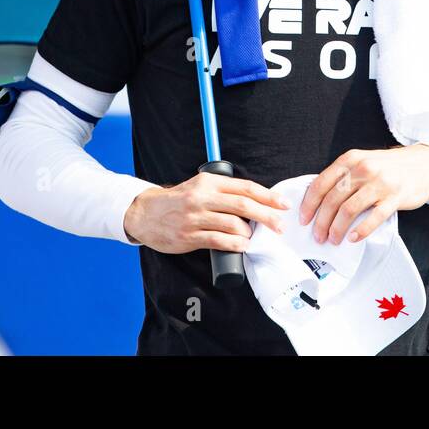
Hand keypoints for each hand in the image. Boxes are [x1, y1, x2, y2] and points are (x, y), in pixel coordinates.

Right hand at [123, 172, 290, 253]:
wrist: (146, 213)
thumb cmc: (179, 201)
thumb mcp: (200, 187)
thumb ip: (224, 192)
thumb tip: (257, 202)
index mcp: (209, 182)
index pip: (245, 188)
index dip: (267, 196)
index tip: (282, 204)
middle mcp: (202, 197)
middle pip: (243, 205)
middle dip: (267, 216)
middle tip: (279, 225)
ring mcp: (195, 217)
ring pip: (233, 224)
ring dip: (249, 233)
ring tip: (252, 237)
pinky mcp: (189, 236)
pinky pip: (219, 241)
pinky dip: (235, 244)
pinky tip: (242, 245)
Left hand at [299, 144, 428, 246]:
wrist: (424, 165)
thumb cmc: (389, 167)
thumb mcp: (363, 162)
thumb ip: (343, 176)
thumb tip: (318, 199)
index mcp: (350, 159)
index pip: (321, 183)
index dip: (309, 204)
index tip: (304, 219)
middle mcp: (363, 169)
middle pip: (332, 199)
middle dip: (321, 221)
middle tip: (318, 236)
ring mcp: (380, 183)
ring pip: (349, 210)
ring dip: (337, 229)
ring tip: (333, 239)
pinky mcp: (395, 197)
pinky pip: (373, 217)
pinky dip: (360, 230)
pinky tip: (354, 238)